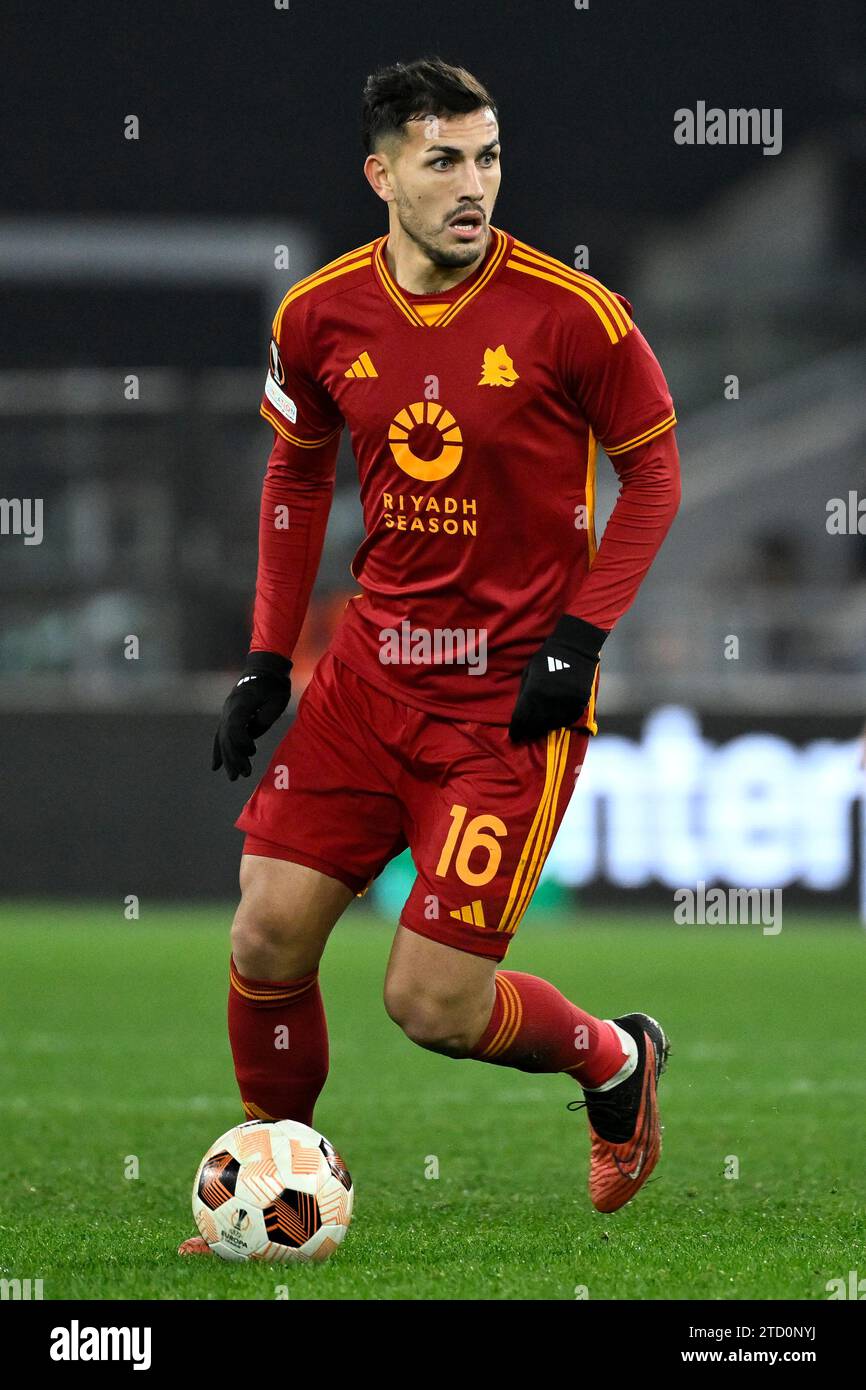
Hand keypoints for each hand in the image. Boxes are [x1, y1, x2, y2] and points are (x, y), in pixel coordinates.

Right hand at [212, 651, 291, 779]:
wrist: (264, 668)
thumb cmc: (274, 684)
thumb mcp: (278, 699)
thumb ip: (266, 716)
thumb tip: (253, 732)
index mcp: (242, 702)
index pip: (235, 726)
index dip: (241, 741)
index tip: (252, 751)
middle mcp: (230, 708)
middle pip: (227, 736)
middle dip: (235, 757)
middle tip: (245, 774)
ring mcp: (227, 712)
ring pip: (223, 739)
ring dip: (228, 759)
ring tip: (234, 777)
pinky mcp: (229, 716)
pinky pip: (220, 736)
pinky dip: (218, 751)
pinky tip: (216, 767)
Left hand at [508, 615, 606, 743]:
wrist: (575, 649)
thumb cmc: (547, 658)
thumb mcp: (529, 673)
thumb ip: (524, 694)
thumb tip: (520, 714)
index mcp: (534, 692)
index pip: (522, 718)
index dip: (516, 730)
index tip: (514, 736)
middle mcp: (549, 700)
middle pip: (536, 725)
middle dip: (529, 731)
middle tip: (525, 735)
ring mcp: (566, 702)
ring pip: (553, 724)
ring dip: (544, 728)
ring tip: (539, 728)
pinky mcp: (580, 702)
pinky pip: (568, 720)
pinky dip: (560, 723)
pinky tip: (555, 721)